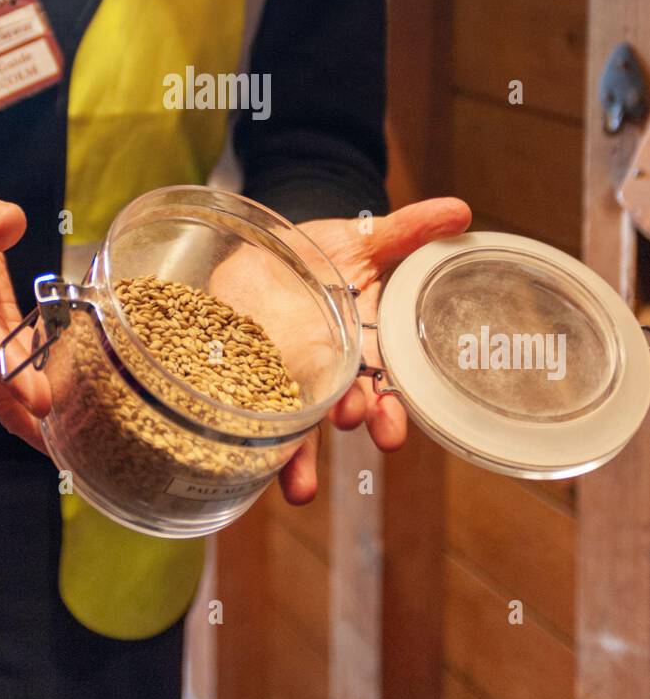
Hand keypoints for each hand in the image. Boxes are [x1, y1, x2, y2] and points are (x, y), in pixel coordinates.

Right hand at [0, 150, 50, 452]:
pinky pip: (12, 378)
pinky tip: (71, 414)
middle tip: (72, 447)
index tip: (43, 402)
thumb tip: (9, 225)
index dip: (12, 375)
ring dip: (36, 421)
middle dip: (30, 421)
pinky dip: (38, 399)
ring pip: (3, 394)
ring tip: (79, 444)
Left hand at [210, 196, 471, 505]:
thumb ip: (410, 229)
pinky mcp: (242, 365)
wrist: (272, 246)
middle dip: (349, 423)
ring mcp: (286, 373)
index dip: (388, 411)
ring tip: (298, 488)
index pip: (383, 387)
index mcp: (363, 346)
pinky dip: (240, 432)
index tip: (389, 432)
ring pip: (294, 426)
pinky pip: (242, 403)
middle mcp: (328, 369)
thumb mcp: (369, 236)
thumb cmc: (328, 248)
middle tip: (352, 424)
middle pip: (342, 410)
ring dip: (298, 460)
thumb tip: (460, 210)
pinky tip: (238, 458)